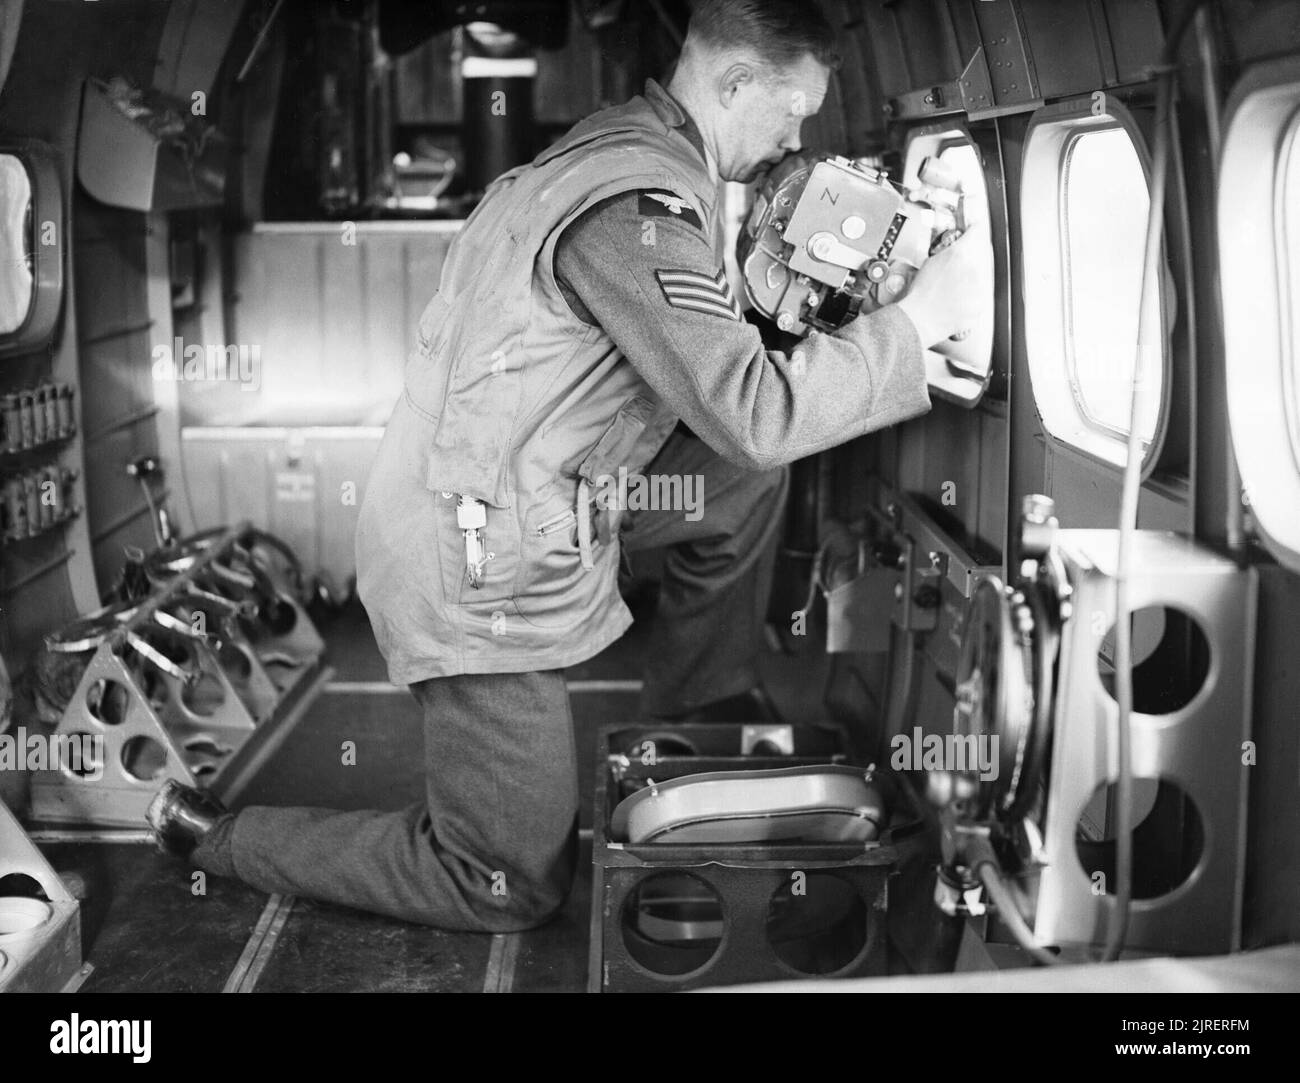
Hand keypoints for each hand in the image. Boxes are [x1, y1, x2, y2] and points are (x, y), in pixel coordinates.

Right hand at [894, 220, 991, 347]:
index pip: (976, 231)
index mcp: (959, 254)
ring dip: (968, 282)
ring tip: (949, 293)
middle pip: (977, 258)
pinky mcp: (979, 305)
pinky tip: (954, 303)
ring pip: (978, 279)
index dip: (974, 229)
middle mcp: (972, 269)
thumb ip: (946, 252)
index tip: (974, 230)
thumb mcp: (929, 263)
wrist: (918, 319)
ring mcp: (978, 288)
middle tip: (950, 274)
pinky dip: (969, 300)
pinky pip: (977, 297)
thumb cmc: (919, 295)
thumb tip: (952, 248)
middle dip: (967, 263)